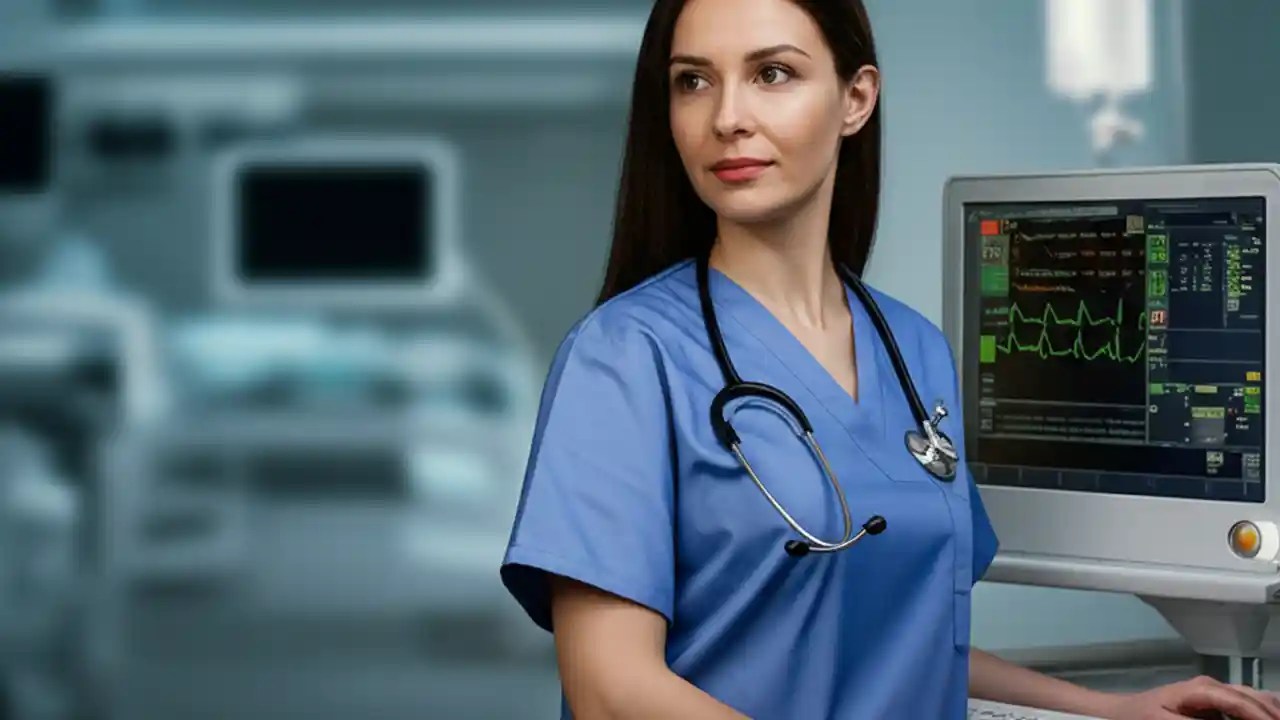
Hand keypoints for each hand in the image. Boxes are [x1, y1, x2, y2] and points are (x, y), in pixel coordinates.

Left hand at [1104, 675, 1279, 719]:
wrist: (1124, 711)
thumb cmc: (1141, 716)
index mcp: (1201, 689)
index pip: (1240, 702)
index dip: (1261, 716)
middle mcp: (1212, 686)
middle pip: (1252, 697)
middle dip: (1270, 712)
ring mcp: (1213, 692)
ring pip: (1251, 698)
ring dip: (1266, 710)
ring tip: (1279, 718)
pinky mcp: (1212, 701)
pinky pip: (1241, 704)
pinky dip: (1255, 711)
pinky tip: (1267, 717)